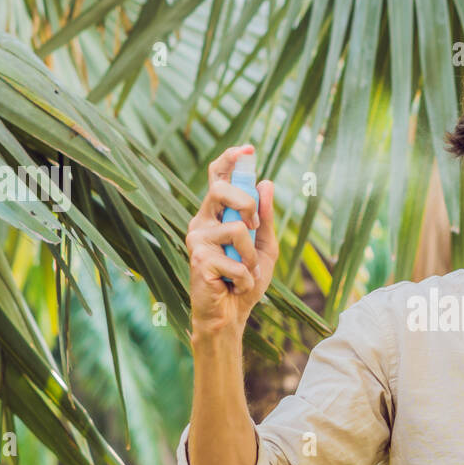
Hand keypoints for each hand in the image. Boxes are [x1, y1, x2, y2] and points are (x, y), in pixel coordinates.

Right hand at [185, 144, 277, 339]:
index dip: (230, 161)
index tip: (247, 149)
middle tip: (255, 226)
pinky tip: (235, 286)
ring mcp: (197, 239)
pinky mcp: (197, 258)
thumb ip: (265, 217)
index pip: (218, 179)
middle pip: (221, 189)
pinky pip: (236, 259)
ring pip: (237, 228)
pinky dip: (246, 277)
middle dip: (247, 203)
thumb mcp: (264, 247)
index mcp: (217, 215)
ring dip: (252, 257)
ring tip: (245, 272)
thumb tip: (266, 183)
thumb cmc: (244, 281)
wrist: (231, 315)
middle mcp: (202, 221)